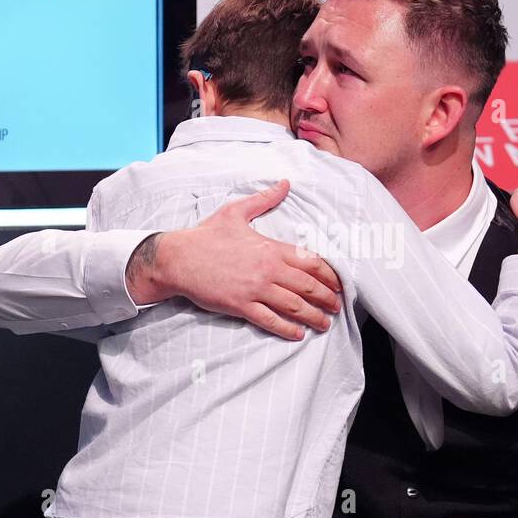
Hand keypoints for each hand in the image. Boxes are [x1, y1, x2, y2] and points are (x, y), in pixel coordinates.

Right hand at [126, 179, 343, 340]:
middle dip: (328, 299)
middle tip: (338, 307)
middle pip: (308, 286)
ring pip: (294, 306)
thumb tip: (284, 183)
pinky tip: (298, 334)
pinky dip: (287, 329)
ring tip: (324, 324)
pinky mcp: (241, 305)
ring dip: (314, 317)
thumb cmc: (206, 235)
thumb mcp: (236, 212)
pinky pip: (270, 320)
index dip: (330, 276)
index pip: (311, 262)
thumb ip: (264, 199)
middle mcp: (267, 269)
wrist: (178, 258)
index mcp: (270, 248)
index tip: (339, 284)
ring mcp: (255, 289)